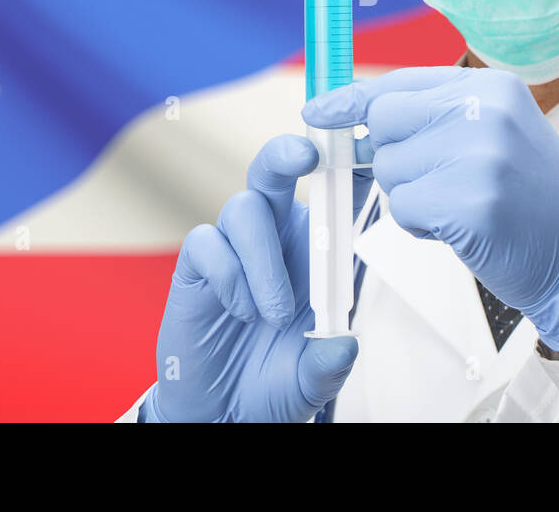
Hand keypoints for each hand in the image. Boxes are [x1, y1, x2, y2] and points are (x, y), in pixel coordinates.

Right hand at [144, 133, 372, 421]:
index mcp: (314, 246)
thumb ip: (328, 364)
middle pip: (276, 168)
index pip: (331, 192)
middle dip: (290, 152)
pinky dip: (229, 275)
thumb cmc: (275, 381)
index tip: (359, 148)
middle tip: (304, 156)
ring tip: (272, 314)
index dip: (343, 162)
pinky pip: (208, 243)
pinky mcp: (198, 265)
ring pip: (244, 207)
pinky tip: (240, 310)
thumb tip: (344, 345)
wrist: (224, 411)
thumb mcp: (313, 380)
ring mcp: (234, 246)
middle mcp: (275, 236)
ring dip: (264, 260)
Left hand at [302, 67, 558, 351]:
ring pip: (390, 168)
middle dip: (394, 157)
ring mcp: (481, 155)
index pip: (399, 82)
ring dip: (411, 196)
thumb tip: (349, 113)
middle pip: (385, 122)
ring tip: (460, 204)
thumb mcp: (492, 134)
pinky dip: (420, 226)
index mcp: (491, 86)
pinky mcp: (471, 203)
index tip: (318, 111)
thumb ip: (432, 117)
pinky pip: (404, 208)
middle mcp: (486, 110)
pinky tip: (461, 228)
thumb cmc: (527, 197)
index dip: (353, 99)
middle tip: (438, 181)